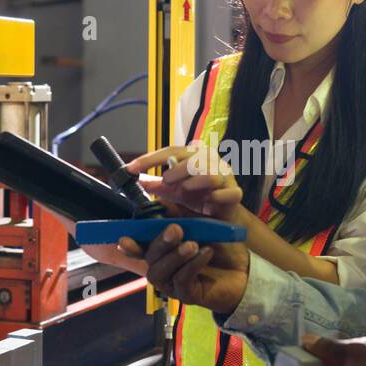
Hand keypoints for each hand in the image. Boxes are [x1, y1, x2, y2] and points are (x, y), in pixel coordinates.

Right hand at [117, 223, 249, 314]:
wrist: (243, 269)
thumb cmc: (219, 245)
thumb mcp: (198, 224)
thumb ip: (177, 215)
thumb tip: (159, 198)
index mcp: (160, 251)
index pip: (139, 249)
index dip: (130, 245)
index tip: (124, 239)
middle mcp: (162, 269)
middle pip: (150, 258)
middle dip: (160, 243)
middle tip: (176, 229)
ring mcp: (172, 285)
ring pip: (161, 273)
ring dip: (176, 256)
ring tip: (193, 244)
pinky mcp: (187, 296)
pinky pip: (182, 281)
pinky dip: (192, 265)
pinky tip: (205, 253)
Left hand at [126, 145, 243, 222]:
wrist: (223, 215)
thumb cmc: (199, 197)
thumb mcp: (174, 190)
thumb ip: (158, 185)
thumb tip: (137, 180)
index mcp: (196, 155)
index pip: (171, 151)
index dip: (150, 159)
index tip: (130, 169)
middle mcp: (212, 160)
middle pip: (193, 159)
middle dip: (176, 171)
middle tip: (166, 181)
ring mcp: (226, 176)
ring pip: (210, 174)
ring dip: (194, 183)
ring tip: (185, 191)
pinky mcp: (235, 193)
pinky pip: (227, 193)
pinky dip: (214, 198)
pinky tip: (206, 205)